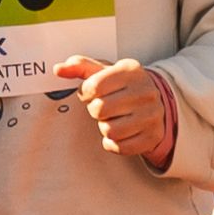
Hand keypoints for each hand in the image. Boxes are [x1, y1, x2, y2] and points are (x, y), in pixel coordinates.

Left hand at [61, 55, 176, 168]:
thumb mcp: (104, 70)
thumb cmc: (122, 84)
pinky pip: (121, 147)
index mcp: (131, 71)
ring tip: (113, 118)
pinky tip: (120, 132)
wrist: (155, 99)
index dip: (86, 93)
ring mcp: (152, 115)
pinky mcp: (153, 136)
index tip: (92, 92)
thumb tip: (58, 69)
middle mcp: (145, 92)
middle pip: (100, 110)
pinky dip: (114, 143)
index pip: (94, 86)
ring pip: (110, 131)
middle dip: (96, 110)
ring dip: (105, 127)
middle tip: (104, 107)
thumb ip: (79, 67)